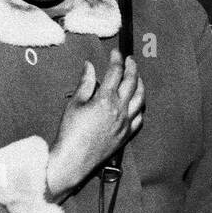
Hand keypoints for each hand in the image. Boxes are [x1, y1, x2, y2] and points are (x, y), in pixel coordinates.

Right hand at [45, 50, 143, 200]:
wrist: (73, 160)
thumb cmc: (71, 132)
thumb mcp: (75, 103)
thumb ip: (85, 82)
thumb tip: (89, 66)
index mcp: (106, 99)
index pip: (116, 72)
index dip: (117, 59)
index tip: (115, 53)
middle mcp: (119, 110)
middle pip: (132, 82)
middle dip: (132, 67)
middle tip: (129, 60)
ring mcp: (125, 123)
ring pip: (141, 99)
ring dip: (140, 84)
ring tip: (136, 77)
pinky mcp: (126, 135)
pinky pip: (140, 118)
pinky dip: (140, 107)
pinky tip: (137, 102)